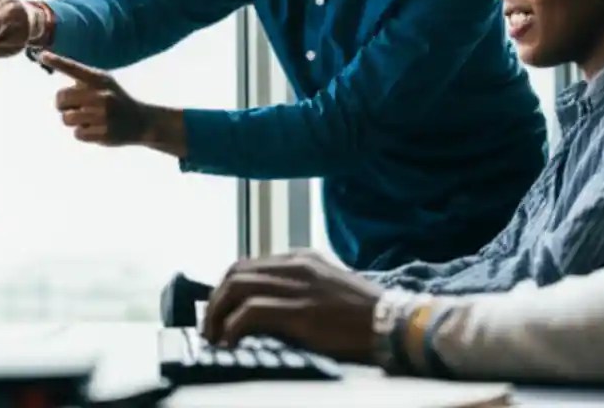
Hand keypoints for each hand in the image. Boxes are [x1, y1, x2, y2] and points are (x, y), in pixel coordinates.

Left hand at [40, 51, 153, 146]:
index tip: (42, 55)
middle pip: (61, 99)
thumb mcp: (105, 83)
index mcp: (100, 79)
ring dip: (73, 121)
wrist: (143, 122)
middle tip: (75, 107)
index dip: (58, 61)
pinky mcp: (104, 132)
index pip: (74, 68)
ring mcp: (103, 115)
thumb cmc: (116, 100)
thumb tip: (57, 70)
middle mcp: (102, 94)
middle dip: (63, 105)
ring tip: (89, 119)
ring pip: (67, 118)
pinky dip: (83, 133)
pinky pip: (77, 134)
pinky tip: (97, 129)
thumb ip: (83, 79)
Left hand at [202, 250, 381, 363]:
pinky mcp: (300, 311)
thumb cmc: (365, 315)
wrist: (393, 324)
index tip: (220, 311)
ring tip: (215, 339)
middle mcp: (296, 266)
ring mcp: (297, 286)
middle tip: (210, 328)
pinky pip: (250, 312)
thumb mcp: (329, 289)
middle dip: (216, 301)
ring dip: (217, 315)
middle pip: (236, 272)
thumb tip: (266, 311)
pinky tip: (231, 344)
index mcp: (303, 259)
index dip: (227, 288)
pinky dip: (233, 328)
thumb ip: (300, 291)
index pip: (249, 264)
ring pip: (236, 287)